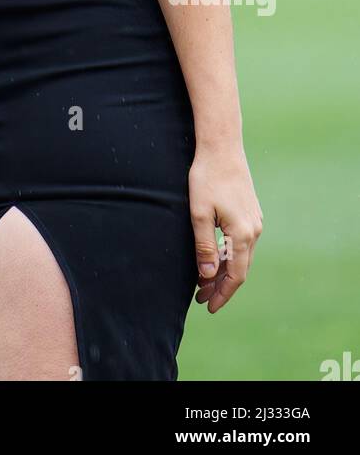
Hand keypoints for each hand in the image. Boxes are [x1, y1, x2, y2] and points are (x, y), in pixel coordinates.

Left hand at [188, 143, 262, 312]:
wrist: (222, 147)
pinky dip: (229, 255)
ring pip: (241, 256)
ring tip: (204, 281)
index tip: (208, 307)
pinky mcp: (251, 213)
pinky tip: (215, 257)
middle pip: (240, 269)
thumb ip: (204, 246)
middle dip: (221, 286)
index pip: (235, 275)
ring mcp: (255, 221)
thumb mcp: (199, 213)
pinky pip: (242, 243)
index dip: (222, 293)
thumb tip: (207, 276)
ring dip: (224, 271)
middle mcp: (254, 231)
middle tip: (201, 298)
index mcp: (242, 234)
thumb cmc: (206, 178)